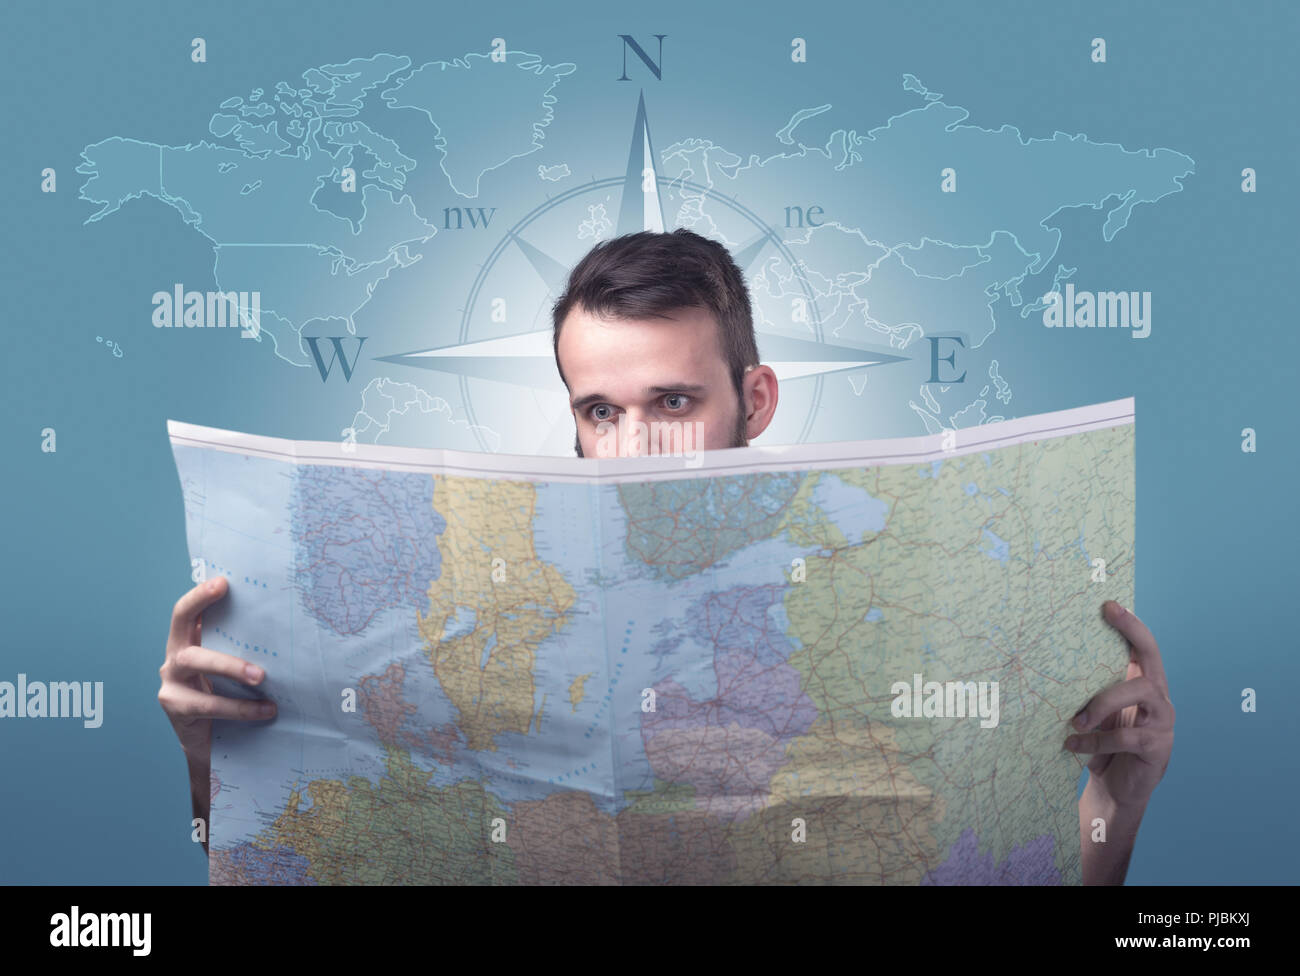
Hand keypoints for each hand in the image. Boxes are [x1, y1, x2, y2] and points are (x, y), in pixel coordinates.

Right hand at [158, 575, 276, 767]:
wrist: (207, 744)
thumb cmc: (224, 696)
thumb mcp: (228, 669)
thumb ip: (239, 647)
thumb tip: (282, 625)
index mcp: (186, 642)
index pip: (185, 611)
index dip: (199, 594)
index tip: (222, 581)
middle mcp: (174, 657)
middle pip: (182, 626)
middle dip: (207, 611)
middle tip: (241, 615)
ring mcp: (171, 683)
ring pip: (198, 664)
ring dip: (232, 667)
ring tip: (262, 677)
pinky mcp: (177, 708)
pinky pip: (210, 705)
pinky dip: (241, 708)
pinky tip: (266, 710)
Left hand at [1067, 601, 1173, 809]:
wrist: (1114, 789)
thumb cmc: (1100, 744)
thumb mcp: (1092, 714)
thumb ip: (1085, 692)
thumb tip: (1046, 664)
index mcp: (1140, 684)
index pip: (1143, 647)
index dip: (1131, 624)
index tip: (1109, 604)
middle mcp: (1157, 697)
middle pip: (1151, 657)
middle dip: (1132, 634)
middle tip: (1108, 618)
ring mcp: (1162, 721)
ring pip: (1141, 692)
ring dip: (1103, 702)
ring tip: (1075, 720)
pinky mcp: (1158, 747)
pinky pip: (1126, 737)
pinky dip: (1096, 740)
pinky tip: (1072, 745)